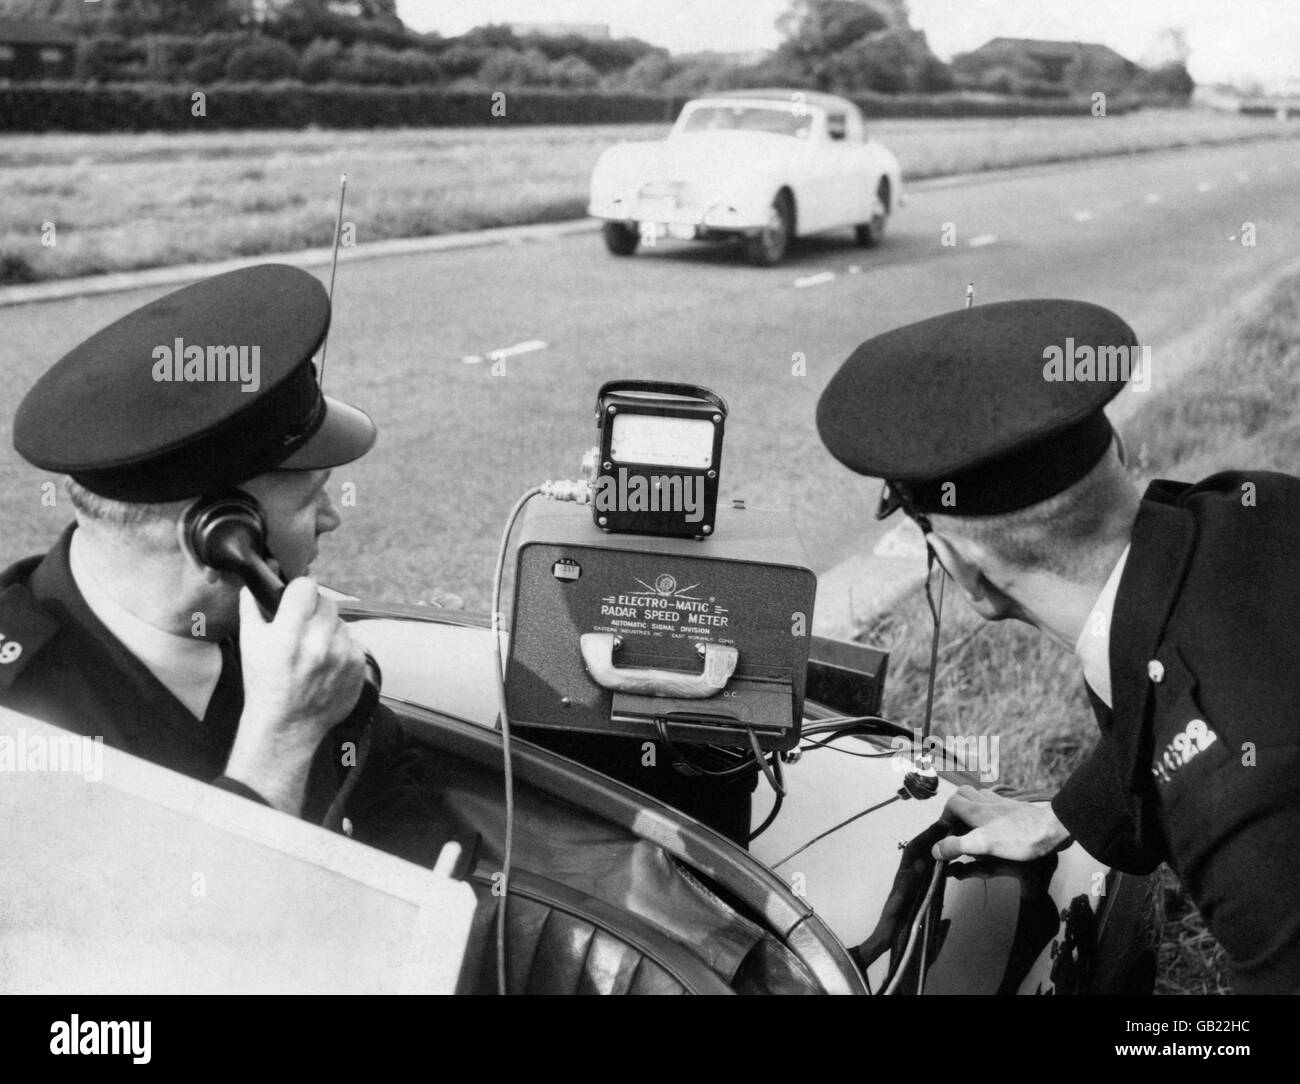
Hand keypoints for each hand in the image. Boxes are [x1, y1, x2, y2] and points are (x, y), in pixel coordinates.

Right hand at [223, 579, 365, 813]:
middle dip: (314, 611)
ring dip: (329, 631)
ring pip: (341, 623)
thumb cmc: (264, 684)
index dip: (299, 591)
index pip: (306, 586)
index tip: (296, 600)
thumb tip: (250, 588)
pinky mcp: (357, 666)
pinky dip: (342, 650)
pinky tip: (326, 665)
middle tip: (303, 628)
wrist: (286, 725)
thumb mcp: (249, 645)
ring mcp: (341, 654)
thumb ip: (251, 611)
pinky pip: (353, 644)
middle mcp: (319, 639)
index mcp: (290, 630)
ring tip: (314, 651)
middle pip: (327, 602)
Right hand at [931, 786, 1071, 862]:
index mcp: (975, 810)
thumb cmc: (1018, 838)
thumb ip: (957, 845)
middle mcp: (987, 802)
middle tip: (956, 822)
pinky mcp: (1016, 807)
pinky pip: (996, 800)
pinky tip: (994, 819)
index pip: (951, 804)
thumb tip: (935, 849)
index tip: (946, 832)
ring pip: (980, 794)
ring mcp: (1002, 803)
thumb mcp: (983, 845)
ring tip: (972, 820)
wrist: (1052, 830)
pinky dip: (988, 806)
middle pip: (964, 793)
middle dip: (955, 805)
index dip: (945, 816)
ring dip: (971, 803)